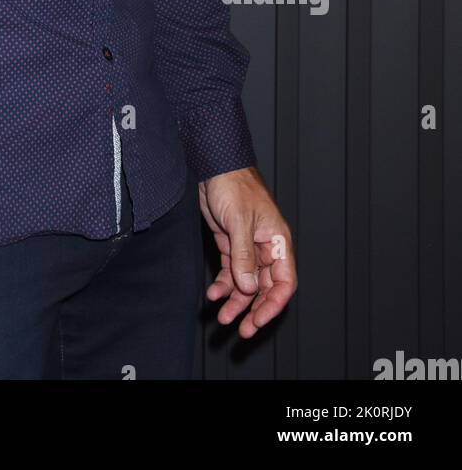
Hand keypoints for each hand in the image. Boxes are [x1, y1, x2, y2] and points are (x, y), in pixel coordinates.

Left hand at [198, 166, 297, 337]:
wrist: (214, 166)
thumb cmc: (234, 186)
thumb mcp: (239, 222)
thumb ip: (243, 256)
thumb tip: (247, 289)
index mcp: (277, 242)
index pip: (284, 282)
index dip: (274, 304)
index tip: (259, 321)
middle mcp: (265, 248)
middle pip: (265, 288)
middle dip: (254, 310)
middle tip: (243, 330)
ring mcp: (248, 248)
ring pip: (246, 283)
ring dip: (236, 302)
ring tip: (222, 318)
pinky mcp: (231, 244)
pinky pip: (231, 272)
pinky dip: (223, 285)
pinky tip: (213, 295)